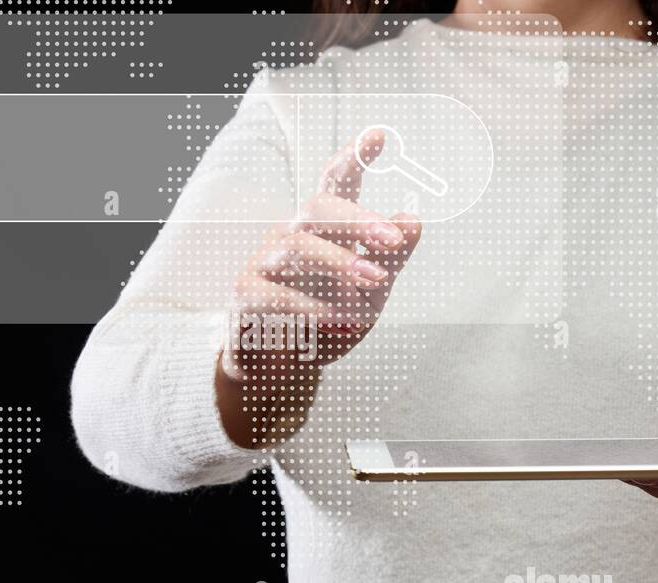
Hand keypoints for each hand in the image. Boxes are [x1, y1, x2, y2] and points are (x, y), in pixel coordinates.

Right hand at [216, 128, 422, 446]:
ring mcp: (264, 260)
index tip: (378, 136)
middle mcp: (291, 234)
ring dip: (339, 263)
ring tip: (372, 285)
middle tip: (392, 241)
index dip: (353, 158)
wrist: (282, 371)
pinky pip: (276, 292)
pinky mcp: (244, 293)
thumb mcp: (370, 294)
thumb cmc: (326, 322)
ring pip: (297, 245)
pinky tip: (341, 320)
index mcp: (323, 229)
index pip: (336, 184)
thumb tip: (413, 220)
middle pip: (317, 206)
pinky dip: (312, 306)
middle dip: (357, 220)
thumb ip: (389, 260)